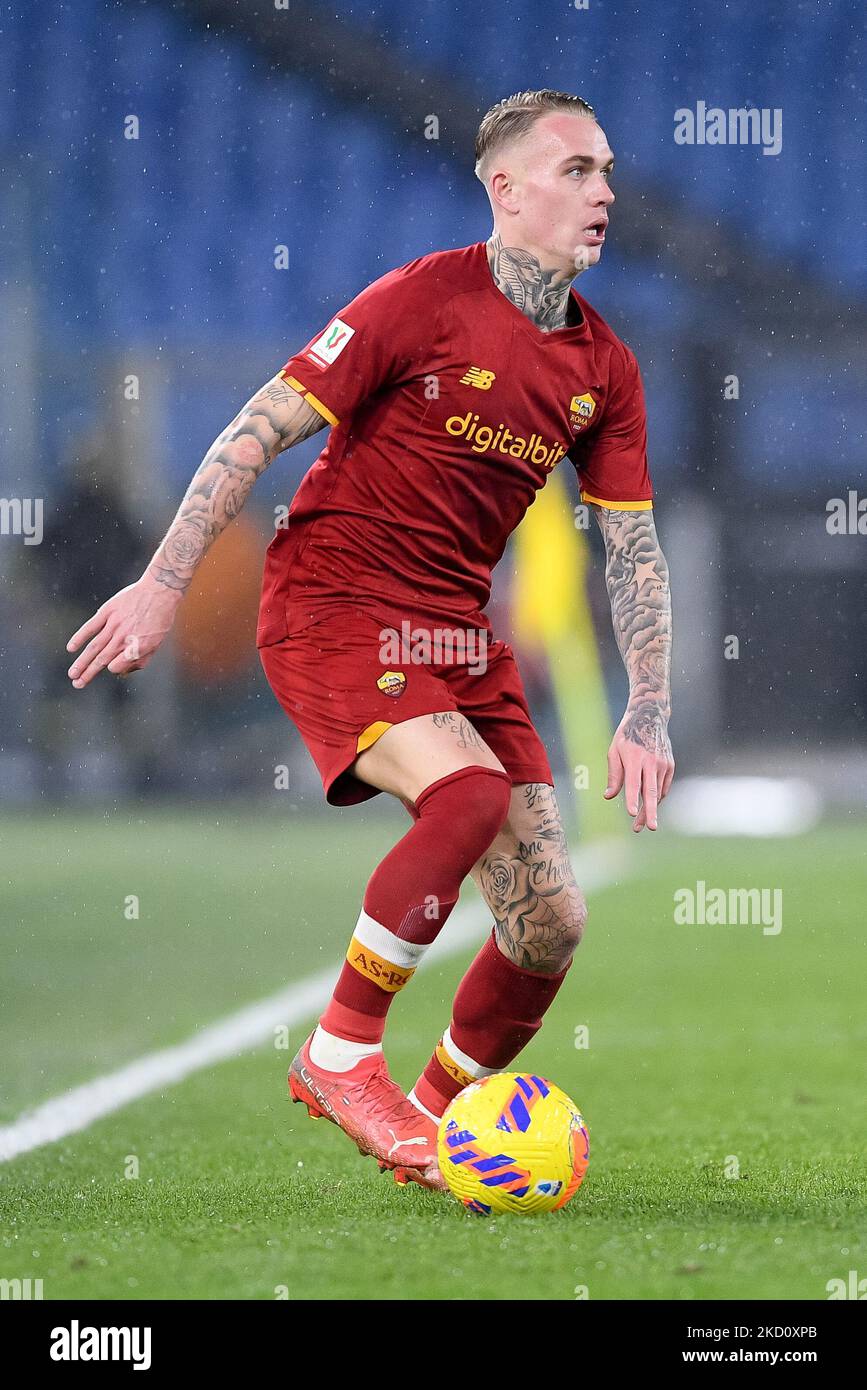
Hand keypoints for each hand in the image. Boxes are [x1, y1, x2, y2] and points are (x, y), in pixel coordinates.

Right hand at [66, 573, 181, 687]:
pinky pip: (91, 627)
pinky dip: (80, 637)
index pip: (116, 666)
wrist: (160, 590)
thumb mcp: (157, 642)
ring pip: (94, 647)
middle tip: (77, 684)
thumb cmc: (160, 618)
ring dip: (82, 662)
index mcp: (137, 647)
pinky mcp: (108, 611)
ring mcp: (114, 625)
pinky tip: (71, 648)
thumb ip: (140, 659)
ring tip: (72, 674)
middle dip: (88, 674)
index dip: (112, 668)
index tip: (110, 666)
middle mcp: (124, 638)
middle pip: (102, 660)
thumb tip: (122, 672)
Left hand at [604, 705, 674, 831]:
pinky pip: (662, 787)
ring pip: (657, 792)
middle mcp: (651, 762)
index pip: (633, 782)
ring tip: (641, 825)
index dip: (633, 798)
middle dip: (650, 811)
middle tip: (650, 828)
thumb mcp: (614, 751)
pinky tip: (649, 807)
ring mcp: (663, 764)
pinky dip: (656, 798)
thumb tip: (609, 797)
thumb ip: (614, 774)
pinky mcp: (670, 766)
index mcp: (634, 757)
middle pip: (651, 791)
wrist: (650, 717)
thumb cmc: (627, 736)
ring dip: (650, 809)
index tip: (631, 813)